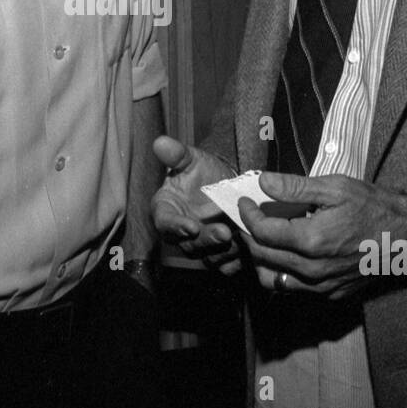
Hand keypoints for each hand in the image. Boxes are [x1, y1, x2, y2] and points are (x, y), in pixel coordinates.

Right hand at [151, 135, 239, 270]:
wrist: (225, 184)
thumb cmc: (202, 171)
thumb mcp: (191, 159)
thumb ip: (176, 154)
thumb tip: (160, 141)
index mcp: (165, 211)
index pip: (164, 223)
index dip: (175, 227)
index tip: (191, 226)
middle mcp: (180, 233)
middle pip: (188, 244)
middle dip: (206, 240)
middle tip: (223, 233)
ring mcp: (199, 246)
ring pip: (208, 257)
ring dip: (223, 251)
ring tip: (241, 239)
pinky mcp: (218, 255)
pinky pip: (225, 266)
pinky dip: (235, 262)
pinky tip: (247, 254)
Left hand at [238, 170, 406, 300]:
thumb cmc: (374, 207)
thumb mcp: (335, 188)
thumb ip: (295, 187)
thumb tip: (263, 182)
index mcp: (310, 240)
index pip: (261, 232)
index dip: (246, 214)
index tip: (245, 202)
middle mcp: (311, 270)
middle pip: (261, 257)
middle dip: (247, 236)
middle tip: (247, 219)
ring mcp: (321, 286)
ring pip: (272, 280)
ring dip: (260, 260)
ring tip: (263, 239)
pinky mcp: (330, 294)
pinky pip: (293, 289)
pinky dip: (281, 273)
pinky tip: (287, 254)